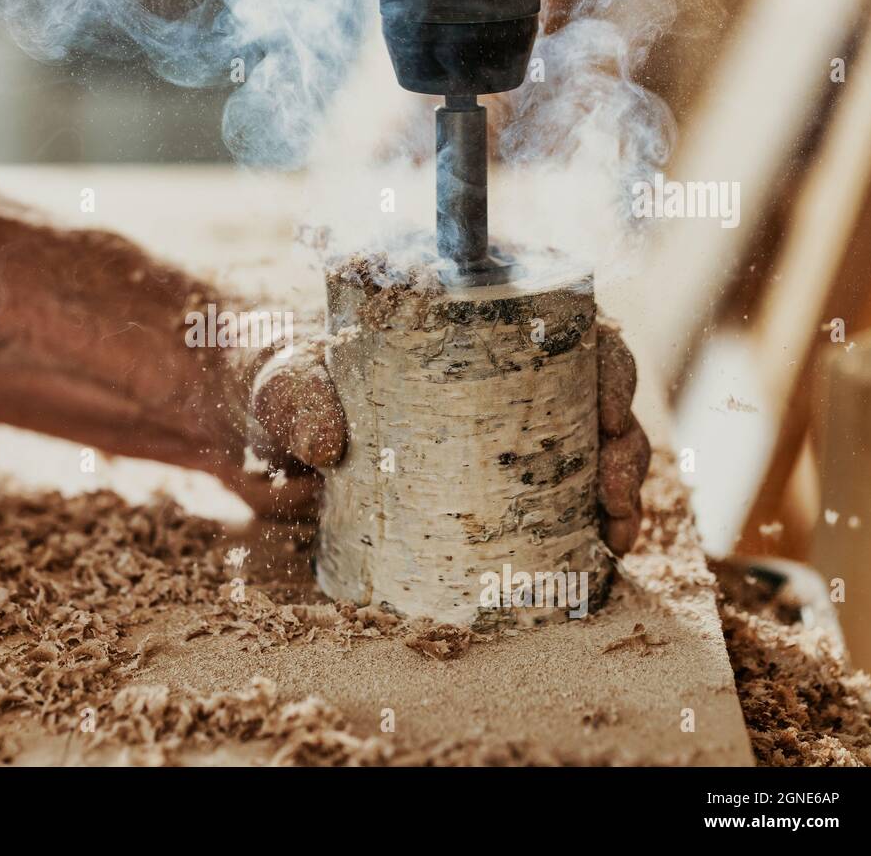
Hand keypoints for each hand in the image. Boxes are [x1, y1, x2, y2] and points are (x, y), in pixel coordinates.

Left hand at [229, 315, 649, 556]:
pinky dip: (581, 521)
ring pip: (580, 446)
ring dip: (616, 487)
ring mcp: (489, 426)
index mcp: (464, 322)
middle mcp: (491, 370)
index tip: (606, 408)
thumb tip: (329, 444)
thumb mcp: (282, 379)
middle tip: (614, 488)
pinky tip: (598, 550)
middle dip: (621, 440)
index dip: (603, 360)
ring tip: (616, 531)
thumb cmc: (272, 377)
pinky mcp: (476, 480)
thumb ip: (294, 398)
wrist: (249, 429)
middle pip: (587, 390)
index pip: (559, 322)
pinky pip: (546, 495)